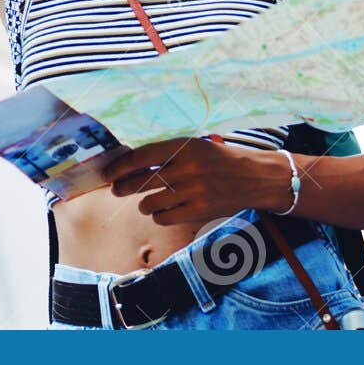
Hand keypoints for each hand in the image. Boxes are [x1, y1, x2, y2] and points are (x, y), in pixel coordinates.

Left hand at [100, 137, 292, 227]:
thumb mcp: (195, 148)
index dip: (121, 165)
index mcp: (185, 146)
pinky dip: (159, 216)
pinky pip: (164, 218)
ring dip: (145, 204)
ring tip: (148, 201)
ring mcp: (193, 191)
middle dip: (124, 187)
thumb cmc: (220, 160)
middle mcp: (188, 168)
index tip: (108, 172)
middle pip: (142, 181)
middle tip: (117, 189)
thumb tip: (130, 165)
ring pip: (150, 203)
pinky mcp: (199, 211)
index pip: (143, 156)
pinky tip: (164, 210)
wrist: (255, 178)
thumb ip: (167, 155)